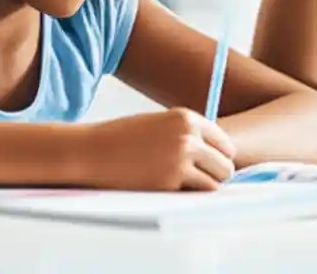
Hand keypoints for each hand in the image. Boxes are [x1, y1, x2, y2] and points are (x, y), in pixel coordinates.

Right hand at [78, 108, 236, 189]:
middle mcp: (188, 136)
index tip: (209, 167)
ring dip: (204, 188)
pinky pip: (196, 194)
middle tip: (198, 182)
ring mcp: (180, 159)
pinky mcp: (169, 181)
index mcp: (187, 118)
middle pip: (225, 164)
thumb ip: (185, 134)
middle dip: (215, 176)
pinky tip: (171, 191)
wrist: (91, 151)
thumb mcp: (158, 124)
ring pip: (216, 182)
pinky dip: (189, 197)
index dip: (219, 158)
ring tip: (184, 188)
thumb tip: (213, 155)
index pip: (224, 143)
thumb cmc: (122, 140)